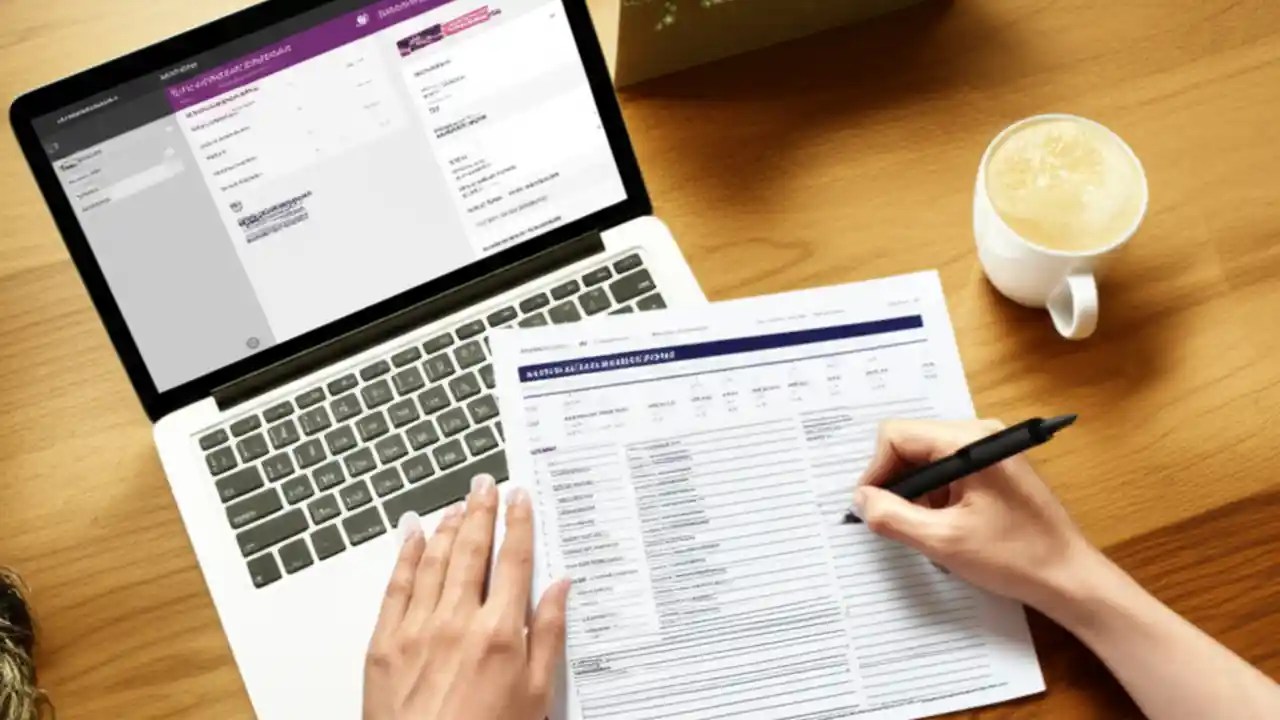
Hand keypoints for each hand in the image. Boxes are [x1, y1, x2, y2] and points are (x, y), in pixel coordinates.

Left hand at [362, 474, 571, 719]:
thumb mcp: (536, 696)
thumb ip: (549, 636)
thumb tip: (561, 587)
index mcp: (500, 633)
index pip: (513, 562)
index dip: (518, 524)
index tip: (520, 498)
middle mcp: (457, 621)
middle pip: (471, 550)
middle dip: (480, 512)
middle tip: (486, 483)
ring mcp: (416, 629)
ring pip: (433, 561)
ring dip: (447, 526)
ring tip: (457, 503)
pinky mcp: (384, 644)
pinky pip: (396, 586)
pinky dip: (405, 555)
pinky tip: (411, 535)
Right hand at [853, 419, 1099, 612]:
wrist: (1069, 577)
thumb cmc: (1014, 558)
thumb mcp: (943, 541)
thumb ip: (892, 516)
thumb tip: (860, 499)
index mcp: (969, 442)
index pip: (897, 435)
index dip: (875, 471)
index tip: (870, 507)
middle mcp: (979, 434)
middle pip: (911, 443)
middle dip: (895, 482)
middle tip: (894, 522)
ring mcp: (990, 448)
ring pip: (927, 458)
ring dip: (915, 492)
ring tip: (926, 529)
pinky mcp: (995, 467)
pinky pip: (947, 470)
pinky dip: (935, 496)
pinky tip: (944, 525)